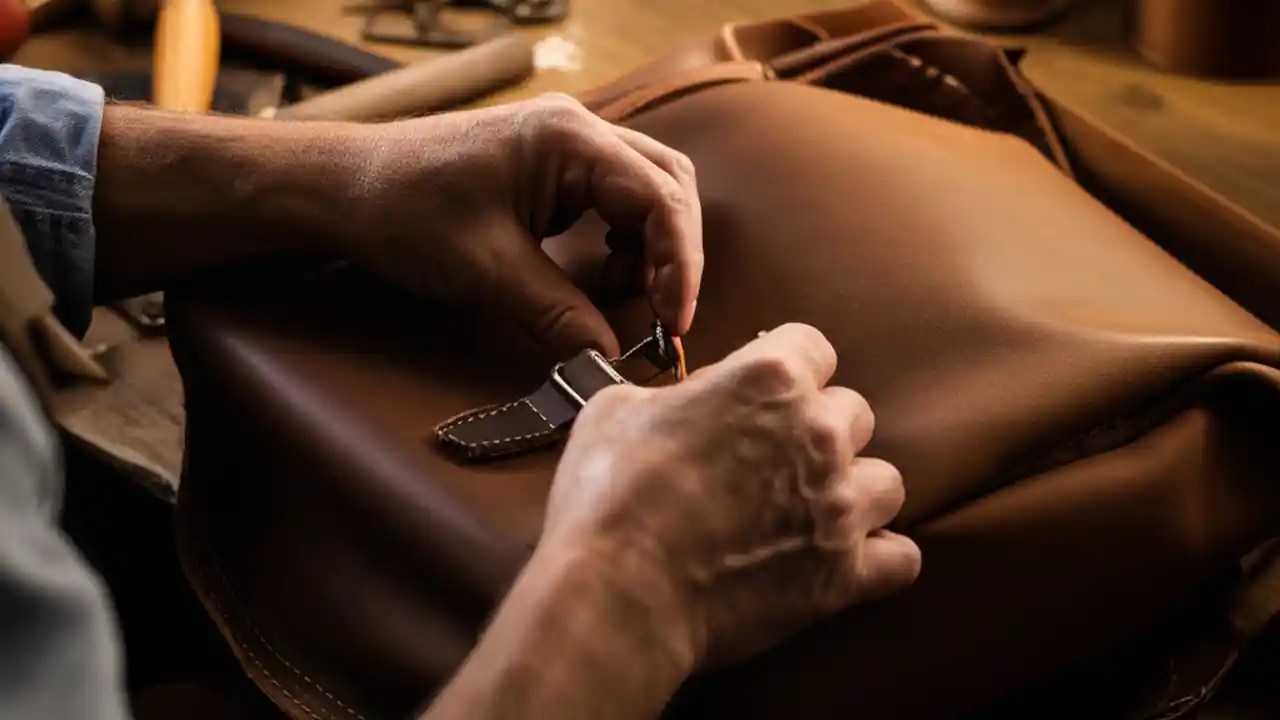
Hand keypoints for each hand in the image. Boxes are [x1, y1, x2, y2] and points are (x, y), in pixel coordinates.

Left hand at [340, 93, 702, 358]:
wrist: (343, 187)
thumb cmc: (404, 211)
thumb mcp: (486, 270)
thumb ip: (556, 315)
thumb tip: (606, 360)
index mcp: (568, 139)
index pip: (660, 198)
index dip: (678, 265)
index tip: (670, 323)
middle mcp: (577, 130)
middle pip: (667, 185)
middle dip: (673, 254)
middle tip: (661, 314)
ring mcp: (564, 145)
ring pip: (647, 191)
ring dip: (650, 247)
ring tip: (626, 295)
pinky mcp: (550, 167)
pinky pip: (614, 199)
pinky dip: (624, 241)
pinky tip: (601, 274)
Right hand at [540, 323, 921, 668]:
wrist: (619, 595)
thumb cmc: (609, 496)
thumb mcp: (615, 410)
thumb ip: (666, 393)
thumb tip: (678, 402)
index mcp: (769, 378)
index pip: (812, 346)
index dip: (786, 367)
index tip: (764, 392)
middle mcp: (819, 434)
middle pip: (853, 413)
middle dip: (818, 430)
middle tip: (773, 459)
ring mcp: (840, 507)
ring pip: (886, 483)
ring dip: (854, 491)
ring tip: (812, 510)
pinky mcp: (845, 575)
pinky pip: (902, 558)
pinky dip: (879, 559)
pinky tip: (847, 559)